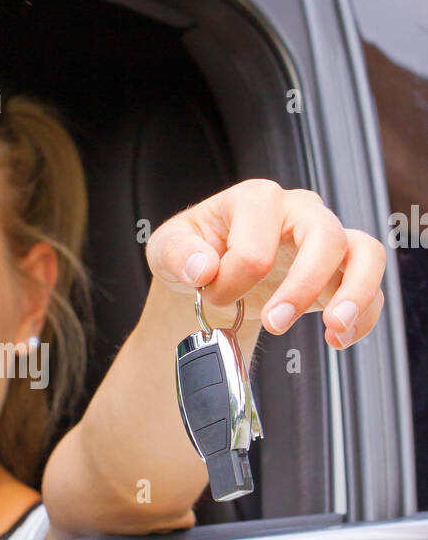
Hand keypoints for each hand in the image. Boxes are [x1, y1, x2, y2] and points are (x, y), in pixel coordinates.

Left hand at [145, 178, 386, 348]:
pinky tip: (338, 340)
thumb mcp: (168, 248)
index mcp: (256, 199)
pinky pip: (371, 290)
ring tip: (335, 327)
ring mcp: (326, 240)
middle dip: (302, 286)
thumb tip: (202, 268)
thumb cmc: (194, 252)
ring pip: (366, 254)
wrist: (211, 274)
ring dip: (356, 293)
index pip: (256, 245)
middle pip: (326, 236)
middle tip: (274, 324)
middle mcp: (300, 212)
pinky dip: (362, 317)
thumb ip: (179, 254)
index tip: (213, 296)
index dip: (232, 281)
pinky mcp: (341, 272)